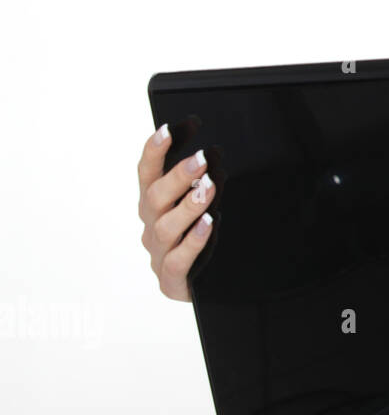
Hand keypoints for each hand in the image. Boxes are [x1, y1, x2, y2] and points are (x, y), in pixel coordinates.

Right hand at [137, 124, 215, 300]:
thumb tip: (214, 154)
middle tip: (202, 158)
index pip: (147, 173)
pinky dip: (193, 240)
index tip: (168, 129)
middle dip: (177, 176)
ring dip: (187, 205)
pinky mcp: (172, 279)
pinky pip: (178, 259)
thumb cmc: (203, 238)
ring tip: (207, 189)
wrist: (207, 285)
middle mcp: (151, 225)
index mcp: (154, 204)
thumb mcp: (201, 204)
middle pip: (155, 197)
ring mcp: (159, 253)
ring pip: (165, 227)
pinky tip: (209, 223)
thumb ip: (200, 182)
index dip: (154, 151)